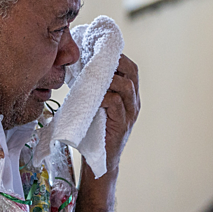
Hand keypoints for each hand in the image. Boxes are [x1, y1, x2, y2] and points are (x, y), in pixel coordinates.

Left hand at [75, 55, 139, 211]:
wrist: (99, 161)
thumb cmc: (94, 131)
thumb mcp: (96, 104)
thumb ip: (95, 88)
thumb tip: (78, 65)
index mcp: (130, 95)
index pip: (130, 68)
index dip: (117, 56)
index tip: (99, 50)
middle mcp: (134, 102)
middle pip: (132, 73)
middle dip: (115, 62)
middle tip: (95, 59)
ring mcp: (131, 114)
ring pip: (126, 86)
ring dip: (107, 78)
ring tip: (91, 76)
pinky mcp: (122, 125)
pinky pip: (116, 103)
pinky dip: (104, 96)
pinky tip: (92, 97)